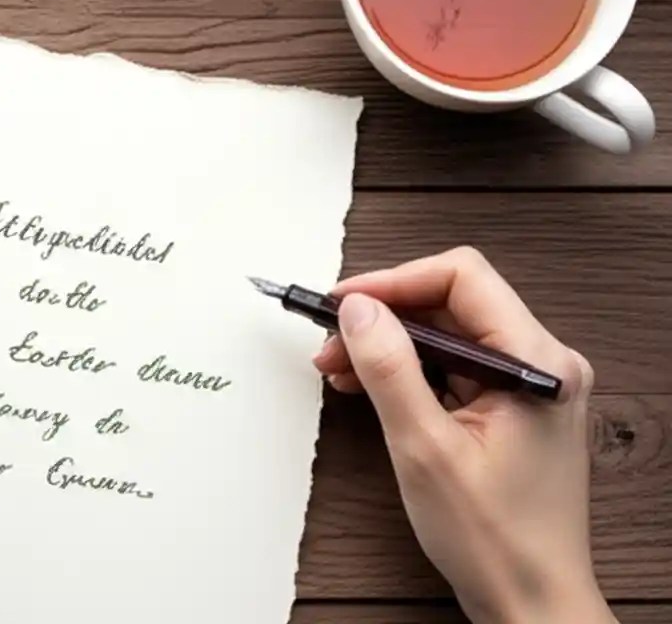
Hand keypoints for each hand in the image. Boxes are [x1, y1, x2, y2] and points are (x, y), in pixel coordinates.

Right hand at [313, 247, 615, 623]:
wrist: (529, 600)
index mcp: (536, 362)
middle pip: (452, 300)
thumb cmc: (495, 539)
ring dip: (388, 343)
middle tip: (328, 338)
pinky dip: (406, 370)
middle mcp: (540, 363)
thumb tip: (358, 309)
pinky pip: (451, 366)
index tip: (341, 303)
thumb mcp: (425, 449)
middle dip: (383, 314)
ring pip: (446, 333)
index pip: (462, 277)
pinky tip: (365, 385)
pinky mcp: (509, 406)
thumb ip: (390, 370)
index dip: (393, 281)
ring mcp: (526, 385)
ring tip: (336, 366)